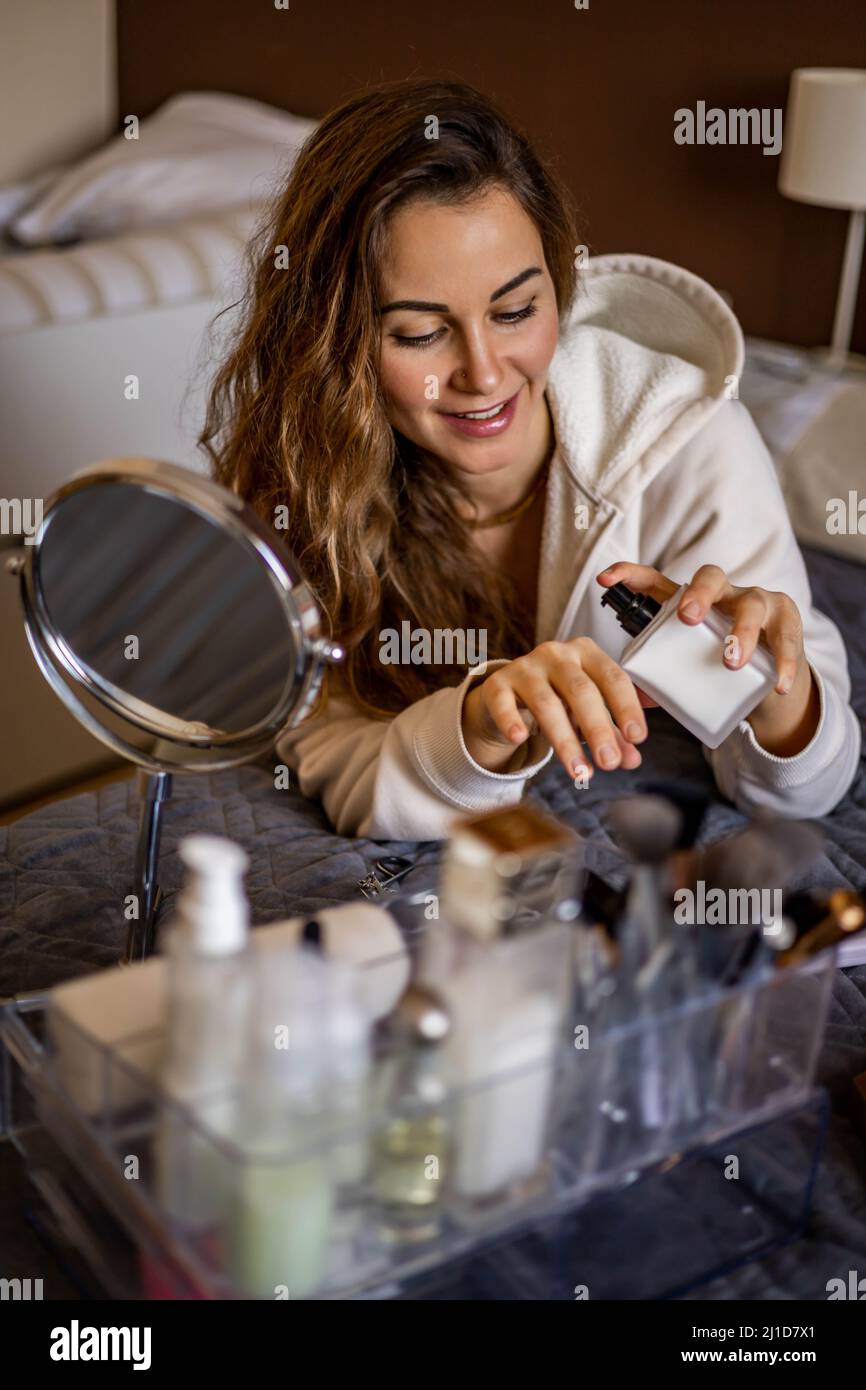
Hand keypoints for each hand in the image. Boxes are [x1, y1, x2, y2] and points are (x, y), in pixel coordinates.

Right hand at [462, 639, 647, 780]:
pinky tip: (520, 738)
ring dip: (564, 740)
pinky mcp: (497, 684)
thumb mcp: (588, 715)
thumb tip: (632, 759)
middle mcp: (556, 654)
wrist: (508, 698)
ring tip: (579, 771)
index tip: (637, 738)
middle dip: (598, 729)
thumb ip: (613, 734)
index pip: (613, 677)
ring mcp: (524, 667)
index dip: (627, 708)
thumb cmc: (557, 700)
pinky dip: (511, 720)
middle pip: (581, 690)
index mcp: (586, 653)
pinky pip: (503, 703)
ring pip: (546, 702)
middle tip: (609, 762)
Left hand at [597, 562, 819, 755]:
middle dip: (697, 594)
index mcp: (691, 602)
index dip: (631, 575)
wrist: (769, 681)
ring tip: (730, 661)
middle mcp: (724, 594)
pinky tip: (779, 685)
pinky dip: (785, 663)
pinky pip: (788, 638)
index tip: (605, 579)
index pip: (657, 580)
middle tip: (686, 618)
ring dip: (741, 632)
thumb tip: (628, 700)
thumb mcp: (688, 668)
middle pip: (711, 577)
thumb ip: (660, 681)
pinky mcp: (788, 622)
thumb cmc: (717, 667)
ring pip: (751, 606)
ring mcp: (758, 604)